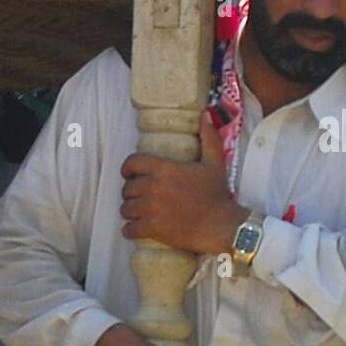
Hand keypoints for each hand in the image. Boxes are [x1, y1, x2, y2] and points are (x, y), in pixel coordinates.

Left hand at [120, 111, 246, 256]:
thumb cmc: (216, 195)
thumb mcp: (214, 163)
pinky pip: (128, 229)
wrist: (220, 225)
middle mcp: (153, 187)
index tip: (129, 174)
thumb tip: (206, 115)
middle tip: (140, 196)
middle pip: (127, 188)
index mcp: (163, 169)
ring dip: (130, 211)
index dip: (128, 168)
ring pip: (125, 208)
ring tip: (138, 213)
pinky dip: (130, 230)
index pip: (132, 162)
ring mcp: (150, 209)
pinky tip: (136, 229)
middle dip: (131, 192)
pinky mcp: (151, 229)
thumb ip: (208, 138)